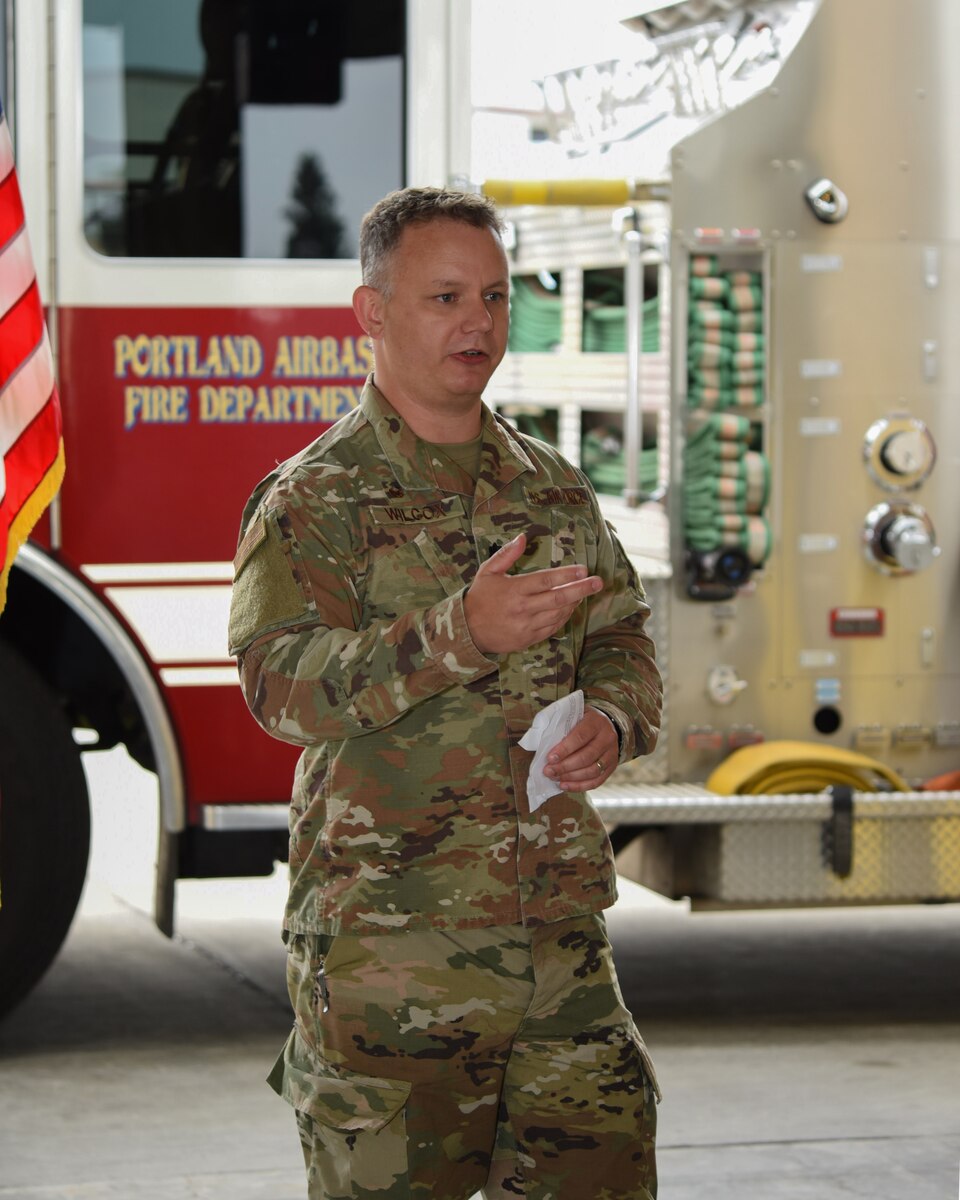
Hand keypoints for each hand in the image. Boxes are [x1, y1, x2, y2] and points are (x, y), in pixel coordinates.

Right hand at [465, 533, 602, 654]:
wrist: (467, 631)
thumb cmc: (479, 597)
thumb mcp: (488, 571)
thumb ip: (506, 554)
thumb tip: (522, 537)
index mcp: (514, 590)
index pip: (546, 581)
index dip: (566, 575)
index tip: (583, 569)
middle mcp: (522, 609)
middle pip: (558, 598)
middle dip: (581, 589)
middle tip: (598, 582)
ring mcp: (526, 626)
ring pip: (558, 614)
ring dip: (574, 602)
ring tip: (585, 591)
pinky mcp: (528, 639)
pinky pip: (552, 628)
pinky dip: (564, 617)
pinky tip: (571, 607)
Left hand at [543, 706, 617, 789]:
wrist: (606, 726)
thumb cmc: (582, 722)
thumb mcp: (573, 716)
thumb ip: (558, 725)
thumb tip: (537, 741)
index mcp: (596, 722)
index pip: (580, 736)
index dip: (564, 749)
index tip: (550, 758)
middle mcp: (607, 738)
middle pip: (586, 756)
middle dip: (565, 766)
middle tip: (548, 771)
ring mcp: (612, 754)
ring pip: (592, 771)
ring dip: (571, 777)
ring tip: (555, 778)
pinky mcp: (611, 767)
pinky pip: (597, 781)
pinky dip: (580, 786)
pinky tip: (565, 785)